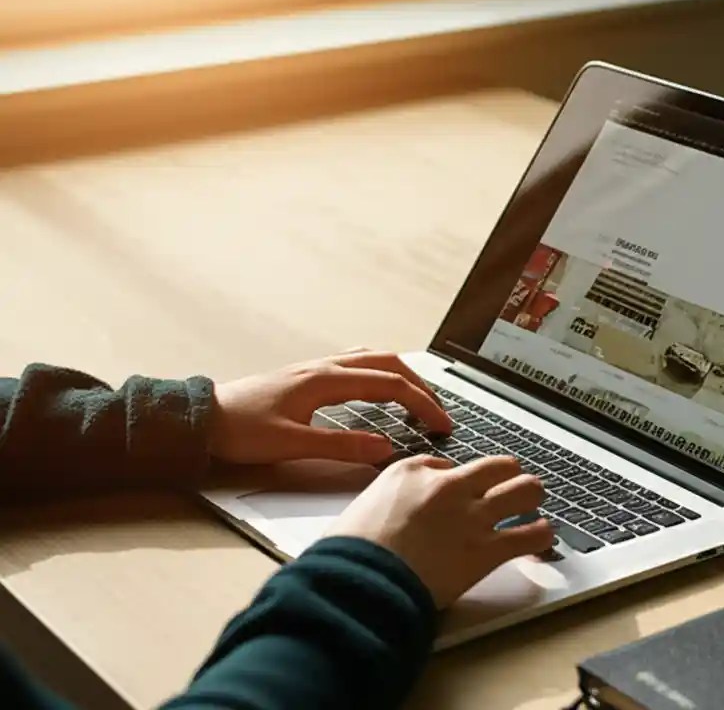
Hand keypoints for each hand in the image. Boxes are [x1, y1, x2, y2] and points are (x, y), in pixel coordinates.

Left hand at [209, 349, 450, 464]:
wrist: (199, 417)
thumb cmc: (239, 430)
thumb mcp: (292, 443)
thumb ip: (341, 445)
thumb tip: (385, 447)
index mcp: (326, 380)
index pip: (390, 385)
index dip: (422, 404)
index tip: (442, 424)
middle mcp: (324, 367)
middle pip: (389, 364)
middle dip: (420, 387)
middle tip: (439, 413)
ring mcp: (316, 368)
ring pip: (373, 359)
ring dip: (401, 375)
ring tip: (417, 399)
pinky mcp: (307, 376)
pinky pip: (356, 364)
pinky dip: (380, 374)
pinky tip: (378, 389)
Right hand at [327, 455, 554, 605]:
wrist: (358, 582)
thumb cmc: (348, 553)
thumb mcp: (357, 510)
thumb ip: (385, 503)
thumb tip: (396, 512)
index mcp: (412, 472)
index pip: (449, 464)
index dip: (459, 480)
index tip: (461, 492)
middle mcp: (448, 486)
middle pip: (499, 467)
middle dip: (509, 477)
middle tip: (511, 489)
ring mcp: (472, 517)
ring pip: (525, 490)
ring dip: (532, 497)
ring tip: (533, 507)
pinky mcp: (486, 551)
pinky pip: (531, 535)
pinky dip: (541, 535)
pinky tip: (540, 537)